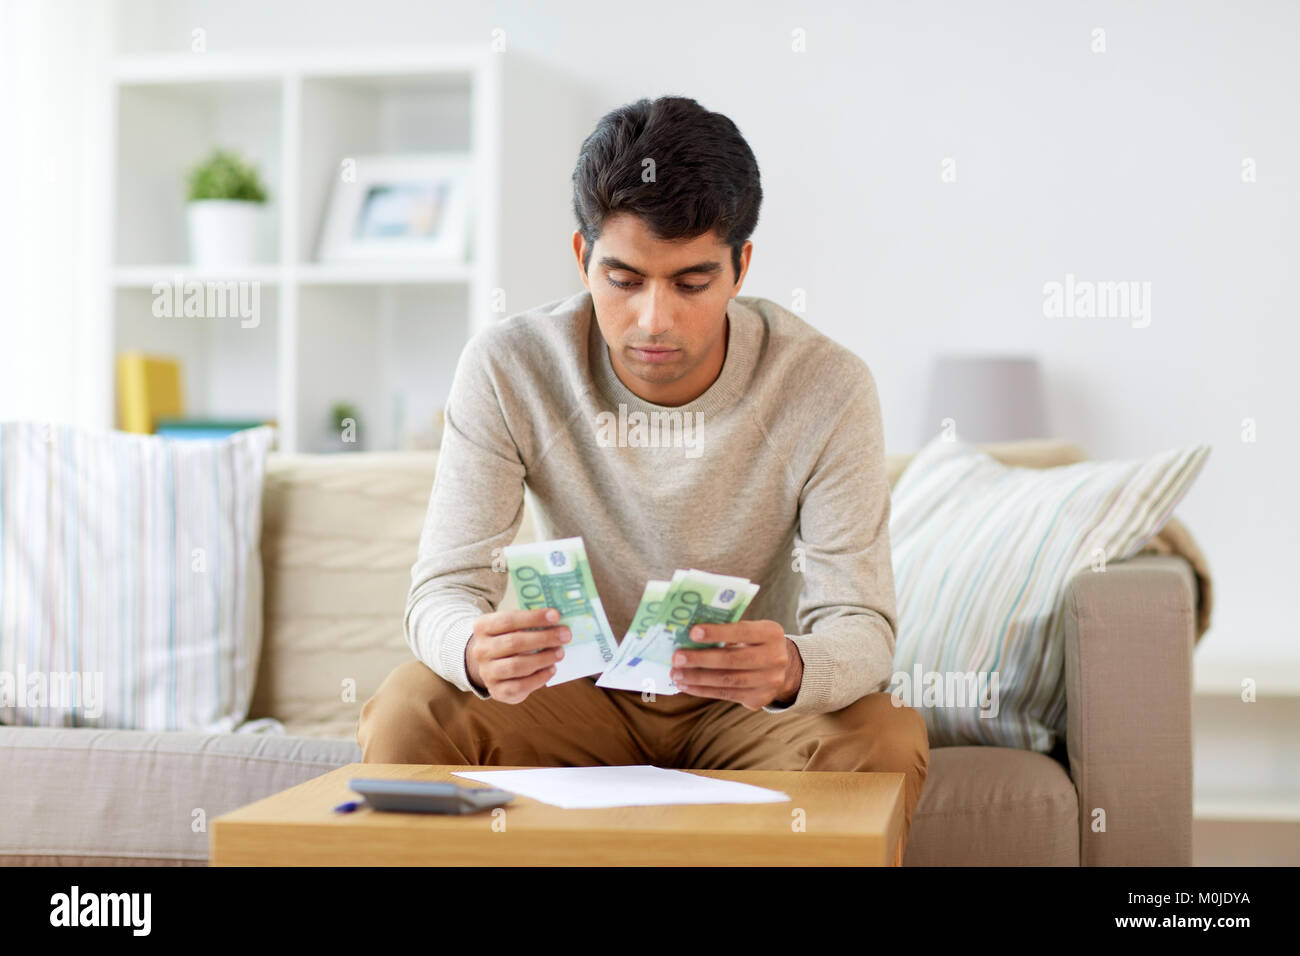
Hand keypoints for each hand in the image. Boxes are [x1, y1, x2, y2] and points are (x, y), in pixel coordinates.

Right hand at [465, 607, 570, 703]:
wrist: (491, 665)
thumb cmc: (508, 639)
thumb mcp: (513, 627)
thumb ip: (530, 623)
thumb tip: (558, 621)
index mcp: (483, 627)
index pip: (508, 620)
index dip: (533, 617)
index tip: (556, 615)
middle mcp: (481, 650)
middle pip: (514, 643)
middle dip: (543, 638)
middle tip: (565, 635)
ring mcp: (487, 672)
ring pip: (516, 666)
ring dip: (543, 658)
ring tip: (560, 652)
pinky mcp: (497, 690)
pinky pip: (520, 686)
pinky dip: (539, 678)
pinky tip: (552, 669)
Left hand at [669, 620, 802, 709]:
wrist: (784, 669)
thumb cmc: (756, 643)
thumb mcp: (752, 631)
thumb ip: (728, 631)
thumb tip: (689, 636)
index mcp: (772, 633)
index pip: (742, 631)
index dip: (717, 632)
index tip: (692, 632)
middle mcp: (775, 658)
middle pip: (732, 660)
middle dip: (701, 659)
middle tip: (676, 658)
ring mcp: (769, 681)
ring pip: (727, 680)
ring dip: (697, 678)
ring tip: (676, 674)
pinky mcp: (759, 699)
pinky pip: (726, 694)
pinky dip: (702, 690)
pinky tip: (686, 685)